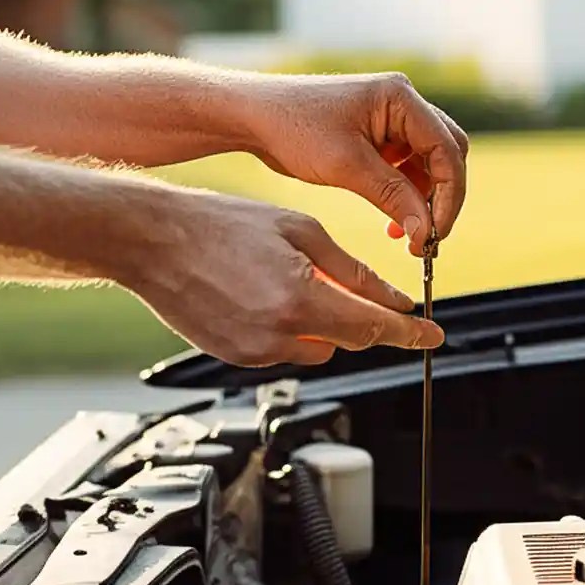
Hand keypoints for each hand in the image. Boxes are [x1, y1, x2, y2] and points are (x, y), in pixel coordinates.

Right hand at [121, 189, 442, 366]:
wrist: (151, 240)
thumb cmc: (220, 225)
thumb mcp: (300, 231)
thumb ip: (353, 270)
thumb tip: (393, 297)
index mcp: (302, 299)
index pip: (374, 327)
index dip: (410, 333)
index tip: (433, 336)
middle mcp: (280, 335)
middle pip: (349, 340)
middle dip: (358, 316)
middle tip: (344, 282)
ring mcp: (256, 353)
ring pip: (317, 347)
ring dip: (320, 321)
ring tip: (284, 278)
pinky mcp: (237, 359)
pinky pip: (284, 350)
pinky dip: (288, 327)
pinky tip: (260, 293)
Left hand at [241, 72, 468, 255]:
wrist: (253, 118)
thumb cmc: (294, 129)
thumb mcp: (347, 167)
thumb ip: (394, 198)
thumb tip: (428, 233)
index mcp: (401, 97)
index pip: (447, 149)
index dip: (449, 196)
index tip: (435, 234)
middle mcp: (402, 103)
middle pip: (446, 154)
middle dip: (441, 198)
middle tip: (427, 237)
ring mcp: (391, 119)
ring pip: (428, 165)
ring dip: (422, 201)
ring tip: (404, 236)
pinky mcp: (378, 136)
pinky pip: (406, 169)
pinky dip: (405, 196)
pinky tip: (392, 223)